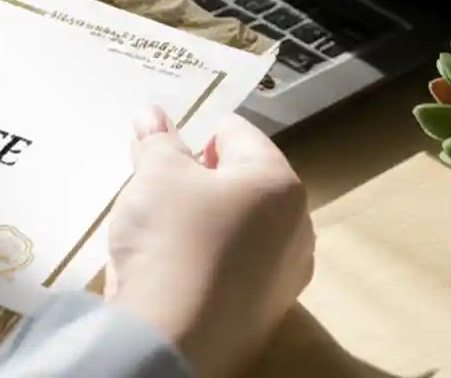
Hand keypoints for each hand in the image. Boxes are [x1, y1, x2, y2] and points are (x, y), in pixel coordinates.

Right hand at [105, 107, 313, 377]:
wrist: (171, 337)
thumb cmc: (171, 238)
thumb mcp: (156, 174)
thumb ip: (158, 141)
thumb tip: (153, 115)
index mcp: (278, 182)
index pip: (233, 132)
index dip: (190, 137)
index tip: (159, 159)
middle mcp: (297, 224)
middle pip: (240, 181)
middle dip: (198, 182)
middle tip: (157, 197)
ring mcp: (287, 273)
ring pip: (238, 226)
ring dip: (204, 222)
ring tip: (163, 237)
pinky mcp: (267, 311)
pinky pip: (236, 267)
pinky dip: (208, 261)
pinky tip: (176, 272)